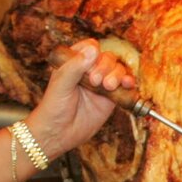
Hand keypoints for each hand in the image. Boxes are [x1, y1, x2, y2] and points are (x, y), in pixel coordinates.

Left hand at [24, 40, 137, 156]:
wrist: (58, 134)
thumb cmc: (53, 108)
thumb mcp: (61, 84)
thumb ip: (75, 66)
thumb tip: (94, 49)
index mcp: (74, 62)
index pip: (90, 47)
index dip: (94, 53)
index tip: (88, 67)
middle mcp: (89, 71)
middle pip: (107, 58)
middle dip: (105, 67)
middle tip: (95, 81)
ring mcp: (101, 84)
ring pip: (118, 70)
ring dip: (117, 75)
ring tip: (108, 87)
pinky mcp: (110, 98)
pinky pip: (124, 86)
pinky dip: (128, 83)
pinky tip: (127, 85)